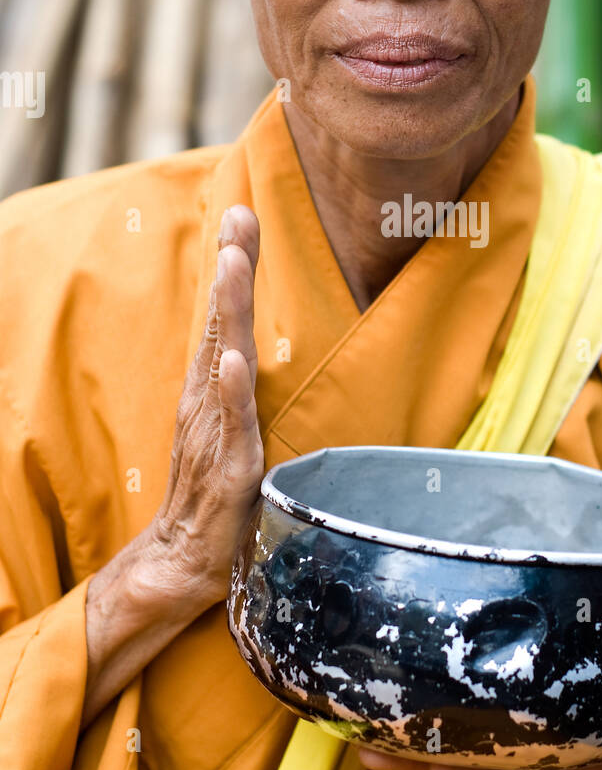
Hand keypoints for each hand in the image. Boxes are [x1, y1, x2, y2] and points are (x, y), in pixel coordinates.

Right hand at [141, 203, 263, 612]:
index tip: (242, 213)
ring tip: (234, 265)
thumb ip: (238, 382)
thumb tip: (249, 340)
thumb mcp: (230, 423)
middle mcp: (207, 396)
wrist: (184, 555)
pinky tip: (232, 362)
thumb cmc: (213, 488)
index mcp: (211, 384)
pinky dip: (231, 391)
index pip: (222, 313)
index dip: (234, 265)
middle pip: (220, 321)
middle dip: (232, 266)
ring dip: (228, 311)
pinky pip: (232, 422)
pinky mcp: (231, 464)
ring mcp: (216, 427)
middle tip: (238, 215)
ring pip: (224, 359)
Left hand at [357, 682, 601, 769]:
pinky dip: (431, 722)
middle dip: (428, 762)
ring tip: (360, 736)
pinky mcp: (518, 724)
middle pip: (483, 768)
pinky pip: (471, 727)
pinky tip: (387, 708)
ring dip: (415, 745)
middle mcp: (549, 763)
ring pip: (469, 750)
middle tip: (375, 753)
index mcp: (582, 765)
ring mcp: (532, 748)